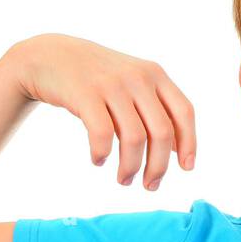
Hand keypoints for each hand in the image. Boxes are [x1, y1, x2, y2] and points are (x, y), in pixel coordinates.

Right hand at [10, 33, 195, 189]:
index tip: (186, 168)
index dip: (189, 143)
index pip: (184, 113)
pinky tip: (98, 160)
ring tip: (124, 180)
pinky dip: (103, 154)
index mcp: (155, 74)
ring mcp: (112, 84)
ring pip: (135, 138)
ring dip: (130, 167)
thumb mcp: (133, 82)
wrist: (51, 56)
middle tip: (150, 185)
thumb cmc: (98, 78)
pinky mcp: (85, 94)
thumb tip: (180, 149)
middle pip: (162, 132)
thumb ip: (157, 109)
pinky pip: (103, 135)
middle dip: (159, 166)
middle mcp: (138, 77)